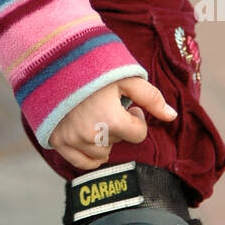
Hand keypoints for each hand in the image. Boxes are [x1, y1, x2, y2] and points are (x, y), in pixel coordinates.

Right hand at [48, 77, 176, 170]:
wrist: (52, 62)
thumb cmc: (92, 67)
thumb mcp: (125, 76)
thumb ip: (151, 97)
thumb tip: (172, 116)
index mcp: (111, 120)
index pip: (139, 134)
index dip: (136, 118)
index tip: (128, 105)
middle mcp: (91, 135)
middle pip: (119, 143)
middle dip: (118, 126)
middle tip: (107, 105)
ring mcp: (72, 140)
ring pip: (102, 154)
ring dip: (104, 139)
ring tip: (95, 115)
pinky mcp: (57, 142)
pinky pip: (82, 163)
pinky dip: (89, 153)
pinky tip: (88, 134)